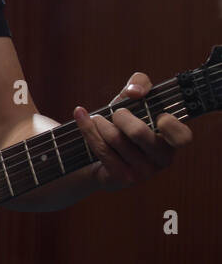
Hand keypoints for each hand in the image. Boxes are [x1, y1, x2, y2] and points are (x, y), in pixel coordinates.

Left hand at [74, 72, 192, 191]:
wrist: (98, 154)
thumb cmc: (123, 123)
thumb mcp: (133, 101)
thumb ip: (140, 84)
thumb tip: (135, 92)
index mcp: (172, 141)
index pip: (183, 137)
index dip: (169, 124)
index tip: (155, 115)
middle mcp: (162, 159)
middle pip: (138, 132)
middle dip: (121, 116)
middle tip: (117, 113)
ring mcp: (143, 172)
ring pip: (116, 139)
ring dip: (100, 122)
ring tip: (98, 118)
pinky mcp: (122, 178)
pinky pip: (101, 149)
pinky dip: (87, 127)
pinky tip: (80, 115)